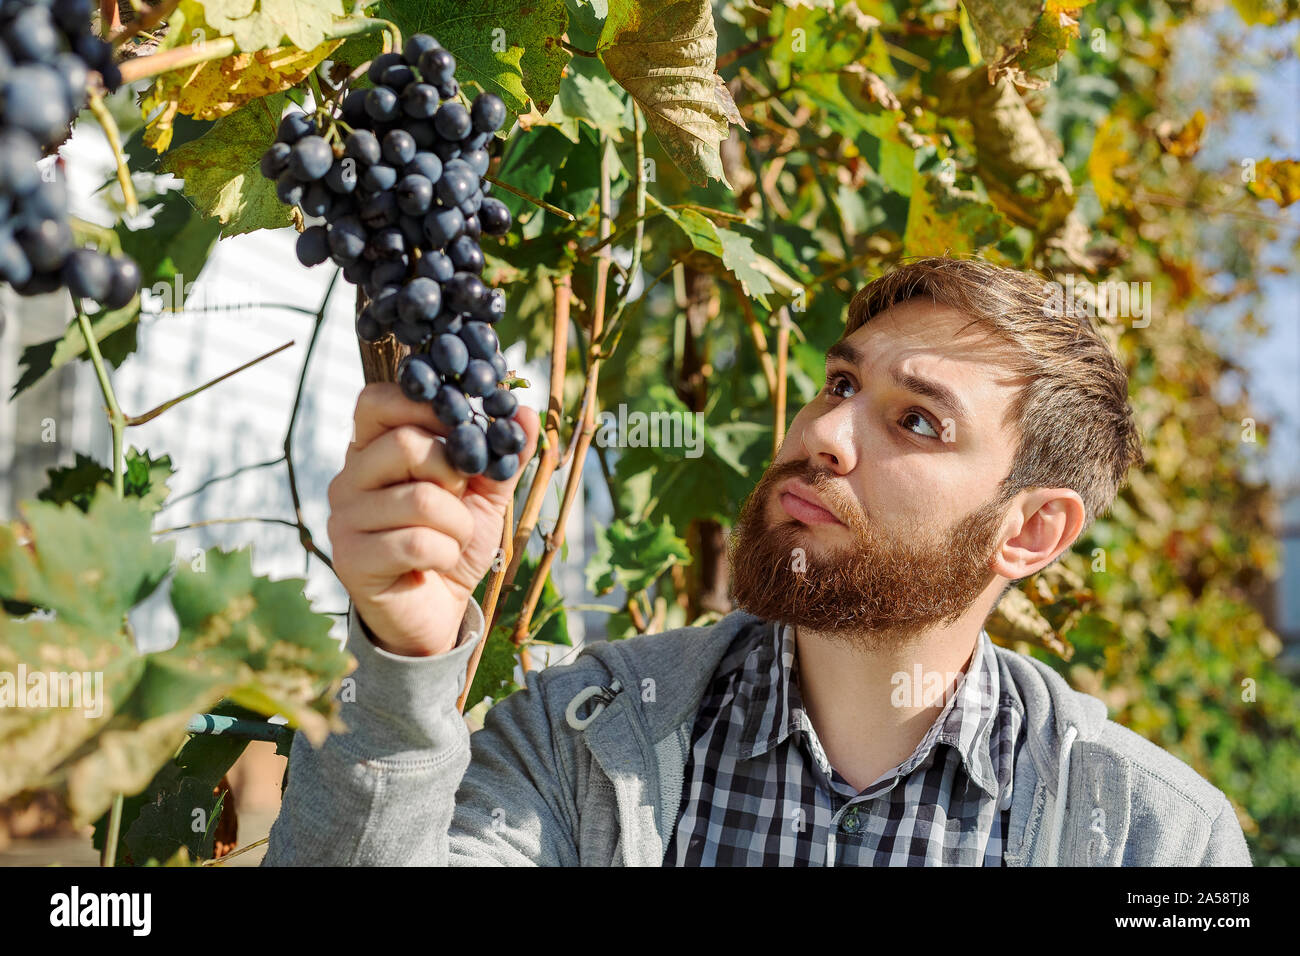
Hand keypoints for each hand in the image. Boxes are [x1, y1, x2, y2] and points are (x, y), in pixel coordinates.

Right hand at [327, 382, 539, 656]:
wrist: (438, 610)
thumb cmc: (454, 542)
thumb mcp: (485, 494)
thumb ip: (502, 454)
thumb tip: (525, 410)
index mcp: (373, 450)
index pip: (376, 401)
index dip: (423, 405)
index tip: (463, 425)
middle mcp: (349, 477)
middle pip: (404, 444)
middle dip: (453, 472)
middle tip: (459, 497)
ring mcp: (343, 518)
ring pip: (419, 499)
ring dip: (457, 523)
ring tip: (453, 538)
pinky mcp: (350, 558)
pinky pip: (415, 543)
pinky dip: (446, 553)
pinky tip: (439, 563)